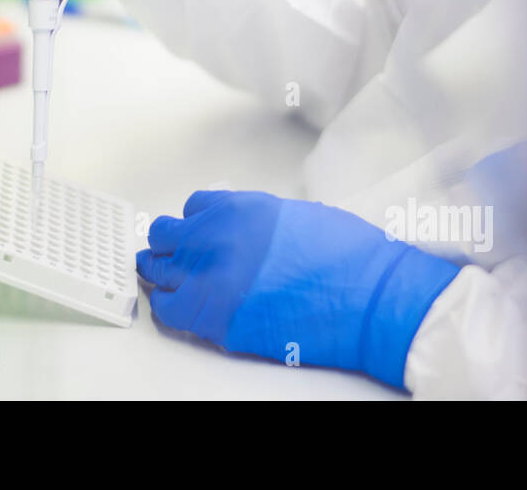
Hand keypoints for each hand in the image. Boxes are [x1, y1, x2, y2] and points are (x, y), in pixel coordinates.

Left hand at [136, 190, 460, 387]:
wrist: (369, 298)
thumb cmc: (348, 258)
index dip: (196, 224)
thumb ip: (255, 221)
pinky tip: (176, 306)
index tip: (196, 234)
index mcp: (239, 208)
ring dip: (160, 272)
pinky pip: (168, 309)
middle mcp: (216, 238)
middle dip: (170, 245)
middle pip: (165, 235)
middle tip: (172, 255)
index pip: (192, 209)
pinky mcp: (214, 318)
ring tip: (164, 277)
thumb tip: (238, 233)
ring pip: (157, 269)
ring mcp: (211, 278)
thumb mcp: (296, 216)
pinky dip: (168, 306)